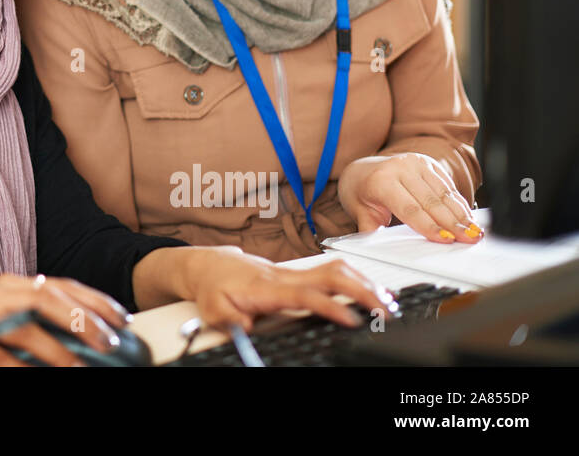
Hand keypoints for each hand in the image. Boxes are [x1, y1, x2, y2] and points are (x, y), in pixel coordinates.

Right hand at [0, 274, 128, 366]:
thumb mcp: (6, 316)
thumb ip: (38, 318)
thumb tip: (87, 334)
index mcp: (12, 285)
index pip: (61, 285)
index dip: (94, 300)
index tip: (122, 318)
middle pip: (48, 297)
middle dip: (83, 319)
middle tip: (110, 341)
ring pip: (26, 328)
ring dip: (58, 351)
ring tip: (82, 367)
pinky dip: (22, 369)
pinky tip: (41, 376)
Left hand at [150, 246, 397, 331]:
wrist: (209, 265)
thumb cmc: (214, 287)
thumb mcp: (213, 310)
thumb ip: (230, 321)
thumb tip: (246, 329)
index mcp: (267, 288)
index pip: (304, 295)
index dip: (329, 306)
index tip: (352, 318)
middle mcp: (284, 276)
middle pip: (329, 274)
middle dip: (360, 288)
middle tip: (385, 307)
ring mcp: (292, 272)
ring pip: (334, 269)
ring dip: (362, 281)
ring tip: (386, 299)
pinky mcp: (297, 273)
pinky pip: (330, 270)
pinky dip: (354, 278)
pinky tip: (368, 289)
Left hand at [338, 153, 481, 242]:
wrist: (362, 170)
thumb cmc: (362, 192)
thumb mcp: (359, 212)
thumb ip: (371, 230)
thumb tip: (380, 252)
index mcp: (382, 181)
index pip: (410, 208)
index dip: (430, 225)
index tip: (447, 240)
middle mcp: (401, 167)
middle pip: (432, 201)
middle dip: (453, 223)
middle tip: (470, 239)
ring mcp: (416, 162)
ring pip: (444, 192)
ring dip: (461, 214)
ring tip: (475, 232)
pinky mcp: (429, 162)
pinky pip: (447, 185)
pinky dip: (459, 203)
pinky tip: (469, 217)